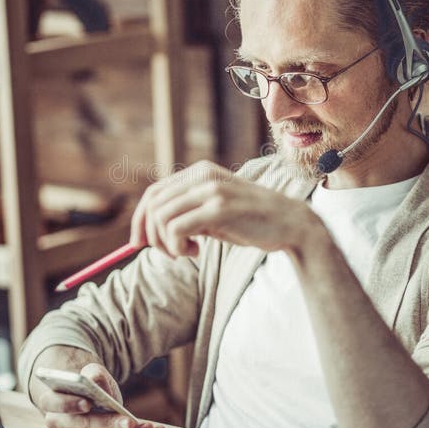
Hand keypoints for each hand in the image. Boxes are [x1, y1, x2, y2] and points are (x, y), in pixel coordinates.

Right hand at [34, 360, 165, 427]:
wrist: (92, 404)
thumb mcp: (93, 375)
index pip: (56, 403)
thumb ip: (94, 375)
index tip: (89, 403)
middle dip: (111, 424)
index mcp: (51, 402)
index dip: (71, 404)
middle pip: (85, 426)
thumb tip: (96, 384)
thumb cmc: (90, 389)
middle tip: (132, 422)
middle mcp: (57, 426)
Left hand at [129, 159, 316, 257]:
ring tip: (188, 252)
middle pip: (153, 204)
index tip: (139, 244)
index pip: (154, 192)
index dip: (140, 219)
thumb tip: (147, 232)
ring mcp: (211, 190)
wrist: (290, 224)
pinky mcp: (219, 208)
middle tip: (168, 254)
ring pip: (162, 217)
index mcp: (199, 173)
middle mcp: (202, 176)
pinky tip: (197, 251)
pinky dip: (179, 246)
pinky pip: (177, 228)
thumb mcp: (214, 212)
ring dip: (167, 243)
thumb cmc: (250, 223)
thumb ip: (187, 213)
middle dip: (150, 235)